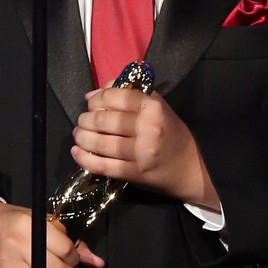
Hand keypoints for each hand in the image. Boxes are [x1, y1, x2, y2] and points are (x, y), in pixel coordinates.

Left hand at [71, 86, 219, 209]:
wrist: (190, 167)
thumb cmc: (171, 133)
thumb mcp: (157, 106)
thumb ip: (129, 95)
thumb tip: (93, 94)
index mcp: (152, 107)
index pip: (113, 96)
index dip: (95, 99)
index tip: (91, 103)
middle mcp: (147, 128)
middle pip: (102, 120)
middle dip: (85, 119)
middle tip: (82, 121)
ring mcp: (140, 152)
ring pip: (99, 143)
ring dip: (82, 137)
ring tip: (79, 134)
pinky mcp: (134, 173)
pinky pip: (103, 165)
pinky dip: (85, 159)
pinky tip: (77, 152)